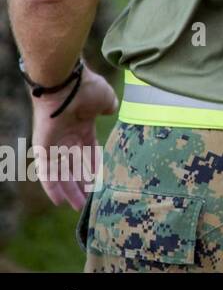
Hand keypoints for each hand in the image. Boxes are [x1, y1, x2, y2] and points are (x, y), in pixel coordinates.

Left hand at [30, 67, 118, 209]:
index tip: (99, 183)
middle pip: (74, 167)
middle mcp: (66, 138)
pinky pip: (47, 173)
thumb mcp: (105, 99)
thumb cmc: (86, 88)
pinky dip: (52, 187)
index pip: (88, 153)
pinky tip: (58, 201)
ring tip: (78, 207)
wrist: (65, 82)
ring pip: (61, 173)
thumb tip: (111, 110)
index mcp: (82, 127)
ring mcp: (54, 144)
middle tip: (87, 203)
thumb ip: (109, 107)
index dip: (94, 168)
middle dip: (80, 185)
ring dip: (69, 190)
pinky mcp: (44, 149)